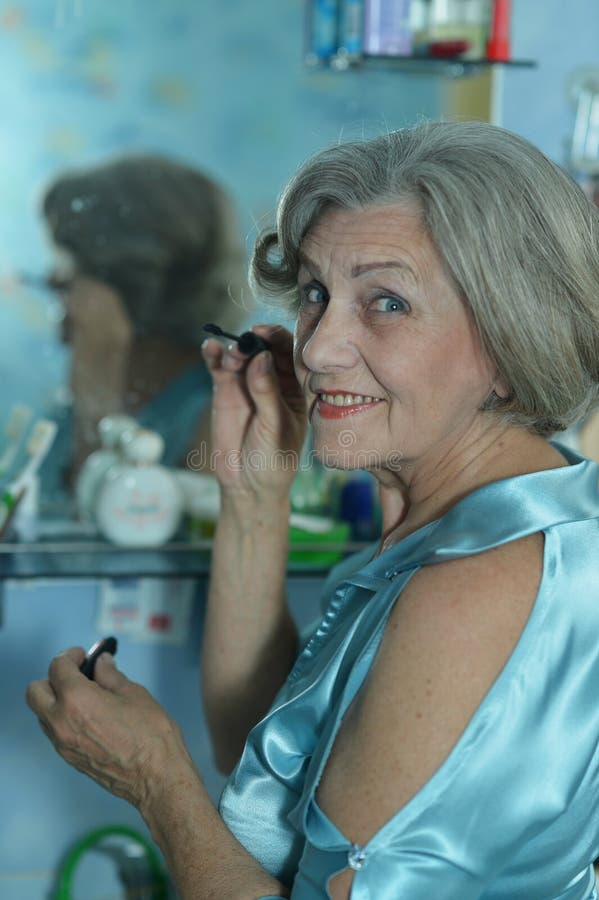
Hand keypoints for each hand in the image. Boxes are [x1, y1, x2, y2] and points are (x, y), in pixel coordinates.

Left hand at [26, 648, 189, 809]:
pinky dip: (63, 718)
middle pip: (36, 691)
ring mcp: (62, 742)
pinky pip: (54, 731)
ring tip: (86, 696)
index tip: (82, 655)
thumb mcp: (134, 694)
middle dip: (53, 678)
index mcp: (77, 699)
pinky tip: (89, 716)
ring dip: (56, 700)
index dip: (70, 656)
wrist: (155, 777)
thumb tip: (102, 664)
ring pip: (42, 713)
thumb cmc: (150, 734)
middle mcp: (61, 721)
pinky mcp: (69, 758)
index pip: (58, 667)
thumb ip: (111, 676)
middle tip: (78, 674)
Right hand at [201, 324, 307, 496]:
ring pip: (242, 354)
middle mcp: (273, 380)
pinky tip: (210, 349)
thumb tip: (261, 358)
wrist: (248, 485)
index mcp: (296, 387)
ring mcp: (248, 383)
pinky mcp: (226, 390)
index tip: (264, 333)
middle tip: (245, 345)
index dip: (278, 338)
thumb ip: (267, 393)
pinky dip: (214, 356)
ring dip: (235, 348)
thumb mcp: (276, 427)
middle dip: (255, 341)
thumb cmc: (274, 459)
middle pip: (264, 347)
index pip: (290, 353)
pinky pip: (220, 367)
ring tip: (230, 356)